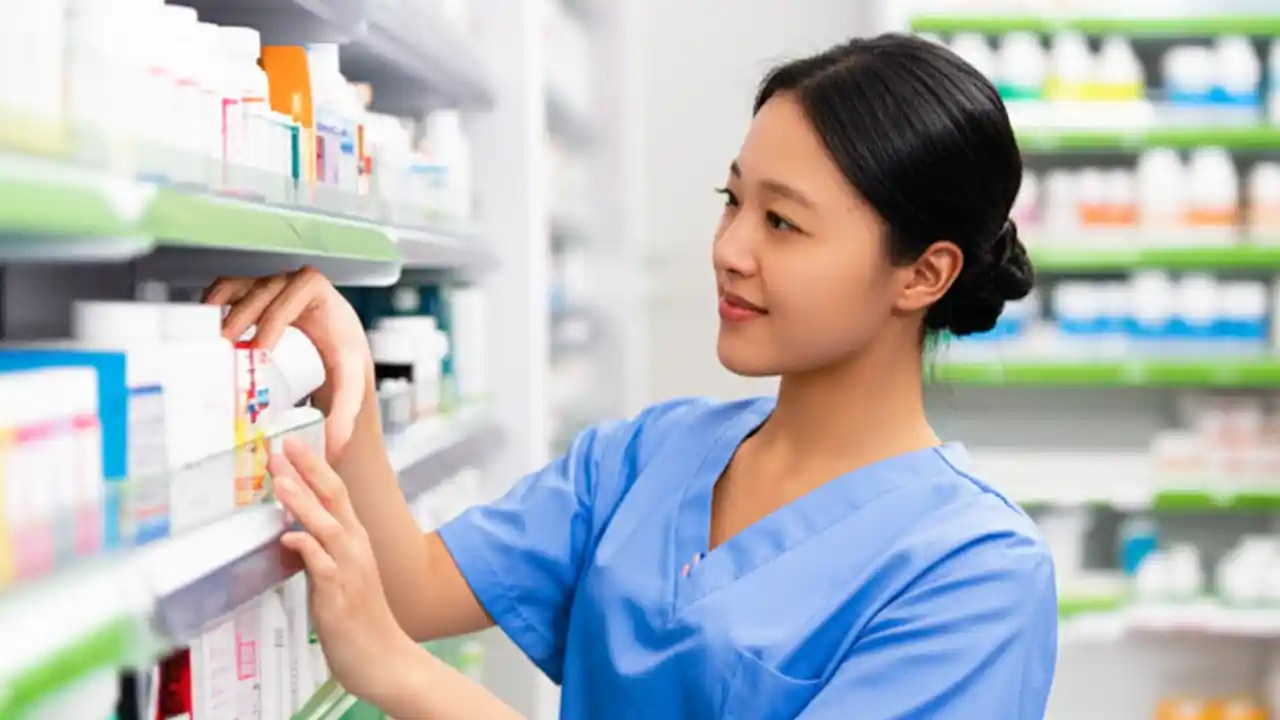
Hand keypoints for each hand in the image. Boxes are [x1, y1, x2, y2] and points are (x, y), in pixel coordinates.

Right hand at [203, 267, 370, 457]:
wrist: (338, 342)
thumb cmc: (343, 354)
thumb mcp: (349, 381)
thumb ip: (346, 413)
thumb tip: (334, 443)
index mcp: (315, 290)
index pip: (289, 301)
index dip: (271, 322)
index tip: (260, 350)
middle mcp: (289, 281)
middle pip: (259, 294)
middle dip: (239, 320)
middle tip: (226, 351)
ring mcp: (266, 283)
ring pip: (236, 289)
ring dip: (219, 313)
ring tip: (210, 346)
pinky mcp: (249, 290)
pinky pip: (224, 288)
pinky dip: (210, 304)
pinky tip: (202, 330)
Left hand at [269, 438, 419, 703]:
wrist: (384, 659)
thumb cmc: (360, 620)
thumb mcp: (338, 575)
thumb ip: (319, 550)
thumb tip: (293, 530)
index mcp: (355, 541)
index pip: (336, 494)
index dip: (315, 467)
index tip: (294, 444)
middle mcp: (356, 548)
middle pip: (335, 498)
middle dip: (310, 469)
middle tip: (286, 444)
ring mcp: (350, 570)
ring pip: (326, 525)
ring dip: (302, 501)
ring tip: (280, 479)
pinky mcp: (339, 595)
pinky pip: (321, 565)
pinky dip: (305, 547)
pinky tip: (288, 537)